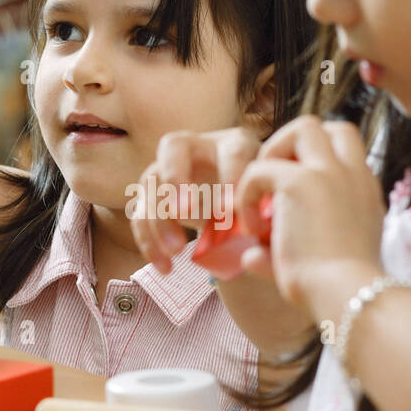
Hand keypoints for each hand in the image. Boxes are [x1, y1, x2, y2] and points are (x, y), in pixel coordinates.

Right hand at [129, 125, 261, 272]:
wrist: (241, 213)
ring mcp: (170, 168)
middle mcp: (198, 148)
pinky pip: (140, 213)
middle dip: (176, 177)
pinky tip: (165, 266)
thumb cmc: (261, 206)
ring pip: (151, 183)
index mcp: (236, 145)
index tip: (231, 212)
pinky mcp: (154, 194)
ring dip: (159, 218)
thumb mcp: (270, 206)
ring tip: (177, 250)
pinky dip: (149, 240)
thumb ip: (267, 217)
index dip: (231, 177)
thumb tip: (261, 239)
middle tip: (184, 211)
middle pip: (173, 145)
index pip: (233, 150)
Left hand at [233, 115, 386, 319]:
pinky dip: (248, 194)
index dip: (313, 158)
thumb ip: (285, 252)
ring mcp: (330, 173)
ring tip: (263, 195)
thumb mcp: (322, 264)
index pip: (344, 147)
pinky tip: (253, 229)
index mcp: (364, 192)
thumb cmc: (336, 293)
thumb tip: (249, 256)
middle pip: (327, 126)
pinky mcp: (301, 182)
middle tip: (273, 188)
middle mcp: (353, 175)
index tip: (293, 194)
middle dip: (292, 146)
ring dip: (274, 154)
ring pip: (303, 127)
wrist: (348, 297)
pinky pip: (260, 169)